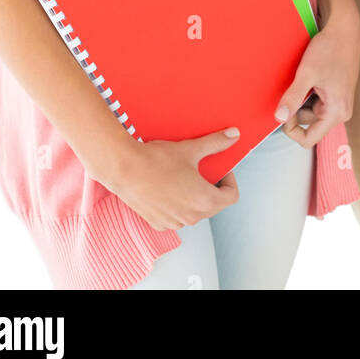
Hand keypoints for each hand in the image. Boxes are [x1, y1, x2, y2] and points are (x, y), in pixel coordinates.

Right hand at [100, 128, 241, 231]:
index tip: (219, 168)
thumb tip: (234, 135)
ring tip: (183, 177)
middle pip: (214, 205)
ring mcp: (173, 223)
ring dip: (194, 198)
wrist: (124, 169)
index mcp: (204, 200)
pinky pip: (176, 217)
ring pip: (195, 212)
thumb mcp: (191, 148)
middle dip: (212, 188)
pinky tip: (168, 187)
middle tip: (202, 170)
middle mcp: (191, 217)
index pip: (231, 196)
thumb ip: (216, 143)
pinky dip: (177, 205)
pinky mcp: (158, 223)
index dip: (229, 180)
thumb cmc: (158, 159)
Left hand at [273, 10, 359, 147]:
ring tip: (302, 78)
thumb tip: (278, 118)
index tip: (283, 110)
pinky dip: (309, 92)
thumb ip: (293, 97)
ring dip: (302, 99)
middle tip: (291, 87)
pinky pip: (318, 101)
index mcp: (336, 112)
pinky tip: (309, 76)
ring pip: (312, 111)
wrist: (346, 29)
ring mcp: (340, 102)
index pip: (309, 139)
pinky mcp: (337, 93)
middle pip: (309, 124)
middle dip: (296, 109)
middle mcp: (341, 111)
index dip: (291, 129)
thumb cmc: (329, 49)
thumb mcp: (307, 73)